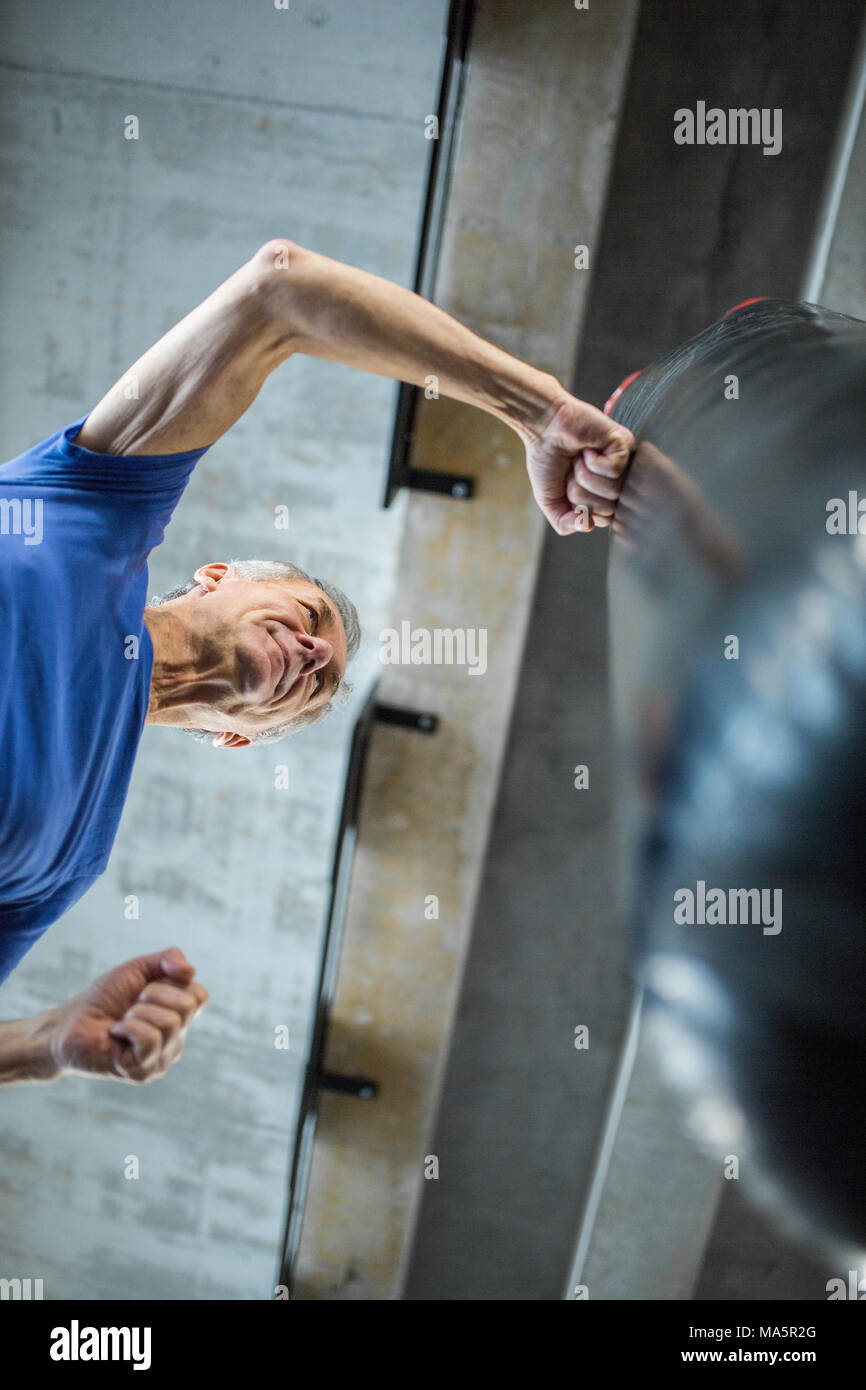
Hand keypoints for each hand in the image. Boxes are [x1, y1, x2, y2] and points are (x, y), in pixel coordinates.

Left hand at [46, 947, 207, 1083]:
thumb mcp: (138, 969)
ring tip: (121, 1021)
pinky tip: (116, 1033)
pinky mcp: (142, 1072)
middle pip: (188, 1006)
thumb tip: (190, 971)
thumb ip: (168, 960)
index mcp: (179, 1018)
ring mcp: (161, 1059)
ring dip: (138, 1012)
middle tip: (131, 1004)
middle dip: (154, 994)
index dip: (172, 981)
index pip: (199, 995)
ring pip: (170, 1022)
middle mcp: (176, 1041)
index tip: (146, 986)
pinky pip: (150, 1039)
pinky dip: (129, 1027)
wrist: (68, 1023)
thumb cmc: (103, 999)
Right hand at [524, 392, 633, 533]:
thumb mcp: (551, 500)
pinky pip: (613, 470)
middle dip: (579, 494)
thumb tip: (587, 526)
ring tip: (578, 459)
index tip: (567, 488)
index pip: (602, 520)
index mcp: (603, 494)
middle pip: (608, 510)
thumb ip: (565, 522)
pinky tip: (587, 449)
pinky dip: (592, 462)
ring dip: (584, 476)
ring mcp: (623, 463)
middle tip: (571, 471)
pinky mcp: (624, 445)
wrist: (542, 427)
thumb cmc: (547, 459)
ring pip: (613, 492)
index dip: (580, 509)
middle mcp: (616, 481)